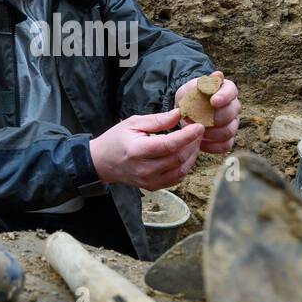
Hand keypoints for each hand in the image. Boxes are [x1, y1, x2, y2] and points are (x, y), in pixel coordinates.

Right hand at [89, 108, 205, 190]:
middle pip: (179, 157)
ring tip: (194, 141)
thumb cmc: (116, 139)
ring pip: (181, 169)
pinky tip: (186, 154)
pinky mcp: (153, 186)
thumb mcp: (133, 123)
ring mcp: (150, 180)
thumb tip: (179, 114)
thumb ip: (157, 120)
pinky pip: (176, 178)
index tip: (199, 126)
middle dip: (193, 143)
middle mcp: (145, 169)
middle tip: (198, 131)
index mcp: (138, 150)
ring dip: (192, 155)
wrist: (102, 163)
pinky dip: (185, 165)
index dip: (188, 135)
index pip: (170, 144)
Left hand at [173, 70, 239, 153]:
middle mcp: (232, 106)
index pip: (231, 90)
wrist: (184, 112)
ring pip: (230, 130)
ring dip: (213, 133)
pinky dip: (214, 146)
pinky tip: (202, 143)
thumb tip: (218, 75)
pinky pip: (226, 145)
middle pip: (233, 112)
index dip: (224, 97)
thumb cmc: (188, 98)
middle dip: (216, 117)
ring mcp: (232, 123)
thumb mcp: (189, 89)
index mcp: (225, 90)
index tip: (213, 101)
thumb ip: (202, 85)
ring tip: (199, 132)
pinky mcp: (227, 138)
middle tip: (200, 120)